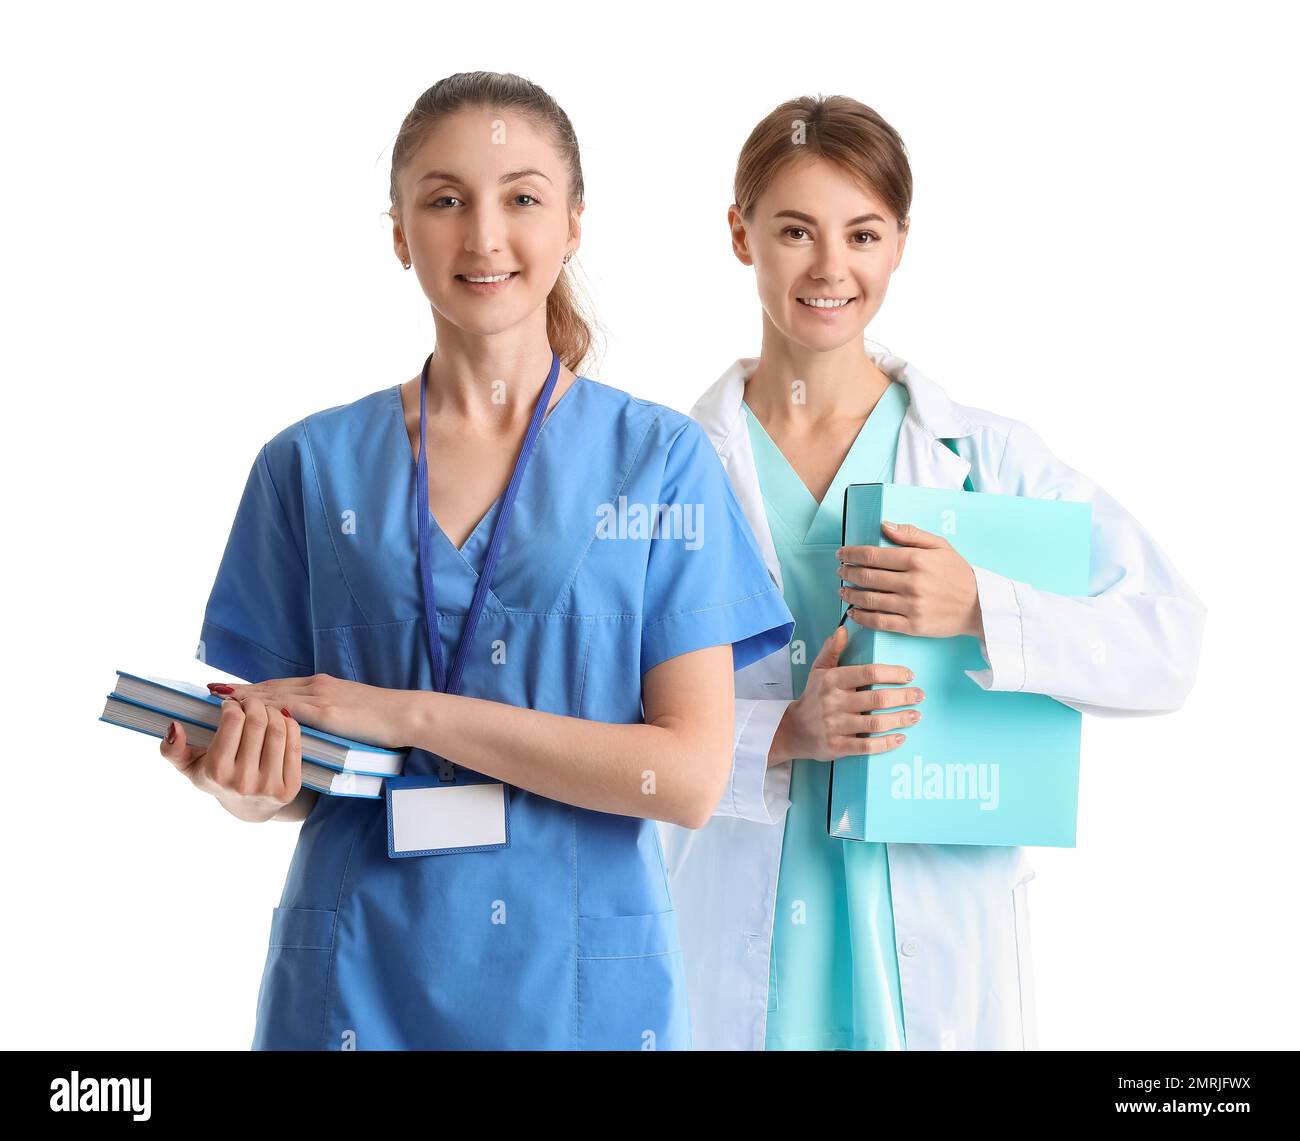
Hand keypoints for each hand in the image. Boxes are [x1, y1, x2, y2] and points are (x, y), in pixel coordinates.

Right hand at [160, 695, 302, 822]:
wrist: (247, 807)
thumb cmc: (215, 778)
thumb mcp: (188, 766)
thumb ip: (173, 749)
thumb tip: (174, 727)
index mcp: (216, 773)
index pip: (233, 721)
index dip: (234, 705)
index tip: (231, 704)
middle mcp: (242, 782)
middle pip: (257, 722)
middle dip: (254, 704)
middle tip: (250, 703)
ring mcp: (268, 786)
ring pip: (278, 730)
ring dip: (273, 712)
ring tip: (264, 711)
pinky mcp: (289, 788)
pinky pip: (295, 744)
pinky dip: (290, 725)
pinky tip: (280, 721)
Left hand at [206, 673, 413, 750]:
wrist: (404, 713)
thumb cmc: (381, 718)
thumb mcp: (350, 710)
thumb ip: (327, 713)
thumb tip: (308, 723)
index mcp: (322, 687)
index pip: (280, 687)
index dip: (254, 689)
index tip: (232, 691)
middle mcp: (317, 687)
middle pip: (272, 687)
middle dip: (243, 690)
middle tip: (215, 691)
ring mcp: (321, 698)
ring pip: (276, 695)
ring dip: (248, 698)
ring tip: (223, 699)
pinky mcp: (327, 712)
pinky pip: (290, 709)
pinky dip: (267, 709)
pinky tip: (252, 711)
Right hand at [771, 626, 924, 763]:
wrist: (794, 730)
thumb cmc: (814, 696)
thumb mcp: (818, 670)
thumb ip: (832, 650)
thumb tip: (843, 629)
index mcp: (832, 680)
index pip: (868, 673)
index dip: (892, 673)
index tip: (909, 675)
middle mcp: (833, 702)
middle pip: (877, 699)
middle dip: (903, 697)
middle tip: (919, 695)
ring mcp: (835, 726)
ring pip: (875, 724)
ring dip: (900, 719)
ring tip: (915, 715)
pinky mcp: (837, 747)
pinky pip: (867, 746)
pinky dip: (887, 743)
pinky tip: (901, 737)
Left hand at [837, 520, 983, 638]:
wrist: (980, 605)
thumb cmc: (958, 573)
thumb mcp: (940, 546)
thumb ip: (911, 534)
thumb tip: (884, 525)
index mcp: (916, 560)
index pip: (873, 555)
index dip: (852, 554)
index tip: (842, 554)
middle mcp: (911, 582)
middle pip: (867, 577)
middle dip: (848, 573)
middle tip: (840, 570)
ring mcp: (911, 606)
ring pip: (869, 599)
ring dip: (850, 594)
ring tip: (842, 590)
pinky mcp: (912, 626)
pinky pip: (879, 622)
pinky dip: (862, 617)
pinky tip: (854, 612)